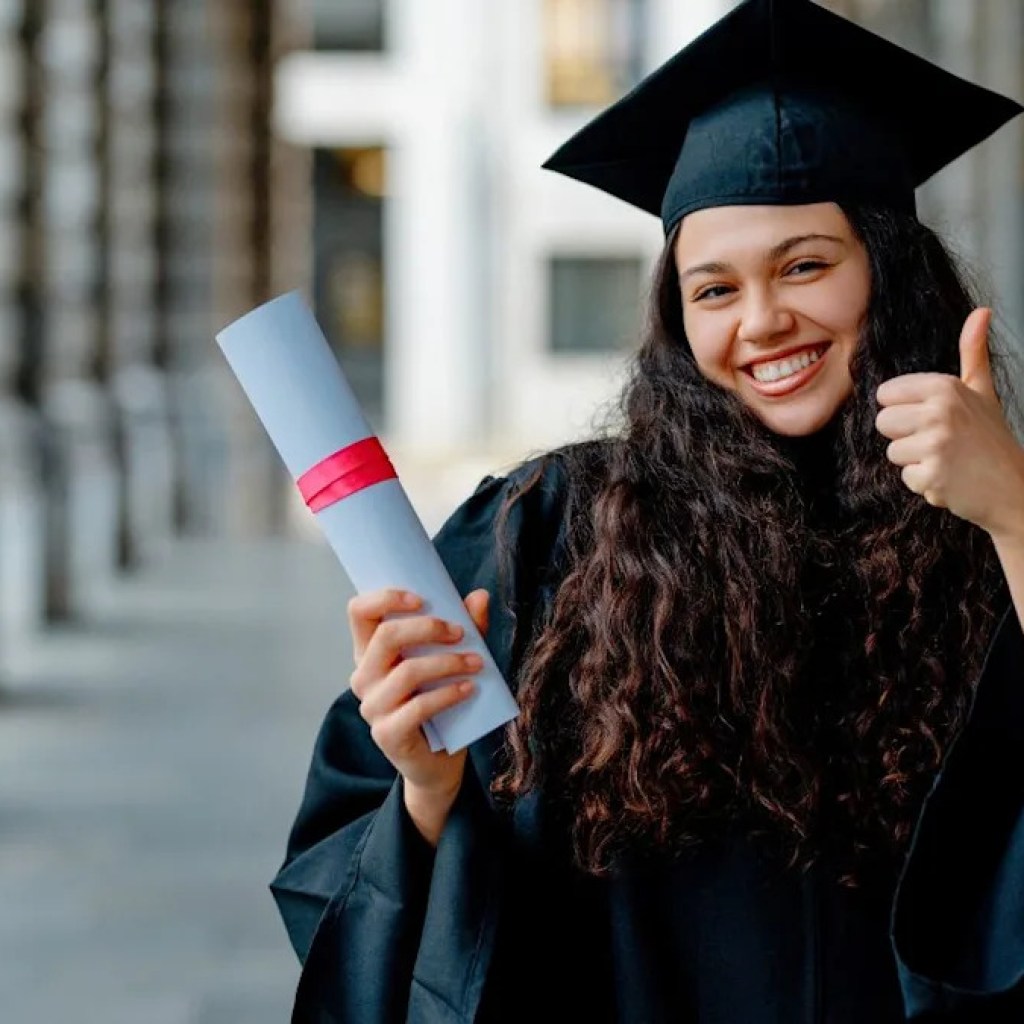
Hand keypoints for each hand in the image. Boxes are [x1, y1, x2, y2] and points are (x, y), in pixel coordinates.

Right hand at [347, 587, 489, 837]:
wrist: (440, 761)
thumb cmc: (441, 701)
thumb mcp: (451, 659)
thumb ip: (464, 627)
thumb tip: (479, 596)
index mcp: (371, 652)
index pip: (359, 612)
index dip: (385, 598)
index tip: (422, 598)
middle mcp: (364, 677)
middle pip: (385, 636)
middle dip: (428, 628)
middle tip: (461, 632)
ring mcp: (372, 707)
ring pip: (406, 672)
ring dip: (447, 662)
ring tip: (476, 662)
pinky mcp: (387, 734)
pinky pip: (417, 708)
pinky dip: (447, 694)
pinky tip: (469, 688)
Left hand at [875, 307, 1023, 540]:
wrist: (1014, 486)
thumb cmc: (991, 438)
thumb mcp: (983, 391)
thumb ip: (973, 353)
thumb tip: (981, 312)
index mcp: (944, 387)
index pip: (886, 395)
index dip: (904, 409)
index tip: (931, 417)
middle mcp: (939, 411)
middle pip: (883, 423)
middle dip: (906, 436)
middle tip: (941, 441)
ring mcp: (936, 444)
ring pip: (892, 452)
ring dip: (916, 461)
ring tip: (946, 459)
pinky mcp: (932, 475)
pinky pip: (906, 477)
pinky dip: (925, 482)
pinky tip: (949, 478)